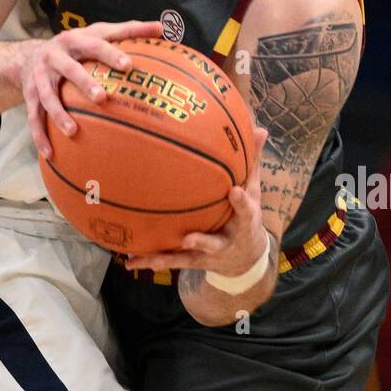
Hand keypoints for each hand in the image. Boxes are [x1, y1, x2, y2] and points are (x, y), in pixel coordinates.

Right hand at [21, 19, 162, 158]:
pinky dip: (40, 136)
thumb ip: (129, 31)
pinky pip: (33, 117)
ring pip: (47, 96)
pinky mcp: (30, 95)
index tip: (128, 65)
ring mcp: (40, 77)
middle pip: (69, 69)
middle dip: (84, 83)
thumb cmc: (76, 46)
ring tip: (73, 131)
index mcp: (75, 40)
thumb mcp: (98, 33)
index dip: (111, 54)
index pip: (95, 45)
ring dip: (58, 114)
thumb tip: (163, 28)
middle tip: (102, 98)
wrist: (28, 56)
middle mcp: (55, 56)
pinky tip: (50, 154)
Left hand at [125, 125, 271, 276]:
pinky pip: (169, 260)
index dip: (241, 202)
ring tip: (150, 259)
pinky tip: (130, 261)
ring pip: (187, 258)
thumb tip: (261, 128)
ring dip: (169, 258)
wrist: (246, 259)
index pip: (245, 210)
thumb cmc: (246, 216)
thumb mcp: (254, 191)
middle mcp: (225, 242)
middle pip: (214, 243)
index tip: (235, 191)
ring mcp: (206, 255)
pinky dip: (150, 261)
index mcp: (243, 222)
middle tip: (189, 238)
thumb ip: (253, 163)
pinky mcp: (192, 261)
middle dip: (202, 242)